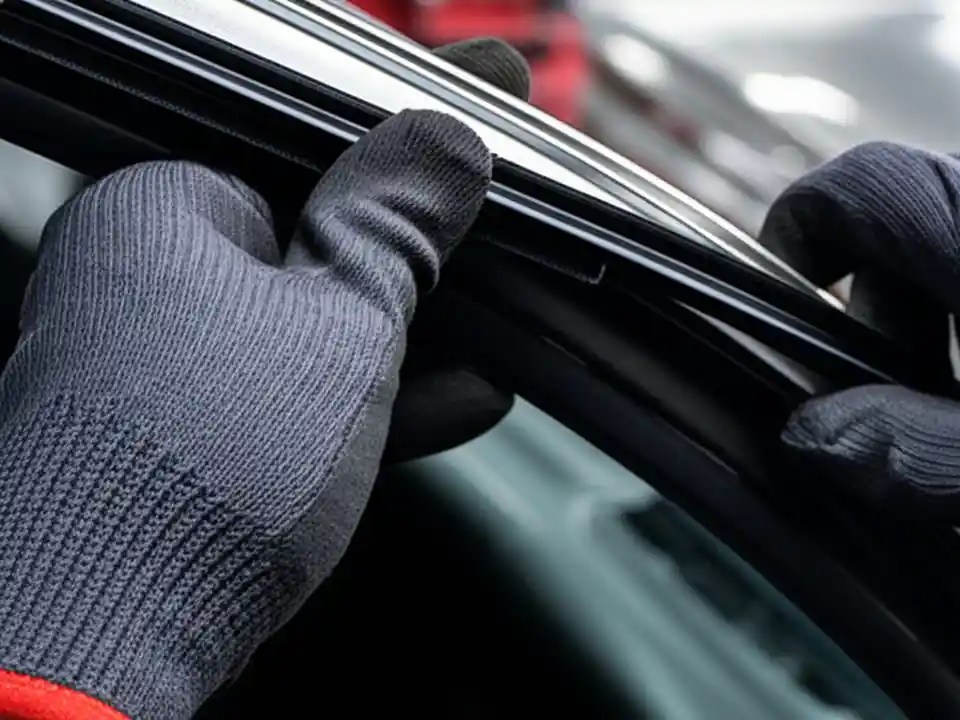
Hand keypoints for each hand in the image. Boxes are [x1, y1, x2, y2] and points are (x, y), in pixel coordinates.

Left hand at [0, 40, 523, 719]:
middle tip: (499, 254)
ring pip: (312, 333)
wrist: (110, 628)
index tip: (469, 158)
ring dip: (409, 344)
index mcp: (162, 211)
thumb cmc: (206, 458)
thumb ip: (398, 225)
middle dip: (417, 266)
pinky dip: (371, 402)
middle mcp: (144, 280)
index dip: (399, 160)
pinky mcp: (187, 445)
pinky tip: (459, 402)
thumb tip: (445, 141)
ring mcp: (162, 368)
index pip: (300, 153)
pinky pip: (295, 402)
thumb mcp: (343, 319)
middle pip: (314, 248)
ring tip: (502, 341)